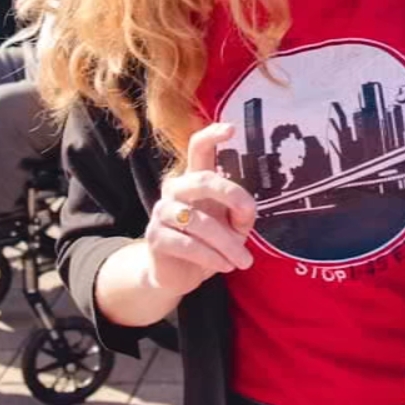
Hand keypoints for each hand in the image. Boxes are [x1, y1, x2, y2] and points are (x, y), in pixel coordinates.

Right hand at [141, 124, 257, 296]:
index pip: (198, 148)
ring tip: (242, 260)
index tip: (232, 129)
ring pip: (199, 220)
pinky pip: (188, 244)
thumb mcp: (233, 226)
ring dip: (226, 243)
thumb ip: (242, 213)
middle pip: (202, 180)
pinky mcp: (155, 237)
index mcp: (195, 180)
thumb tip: (247, 209)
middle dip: (231, 195)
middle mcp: (175, 189)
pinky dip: (211, 256)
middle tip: (249, 215)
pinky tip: (224, 266)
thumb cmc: (210, 242)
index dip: (212, 135)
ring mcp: (162, 212)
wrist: (179, 275)